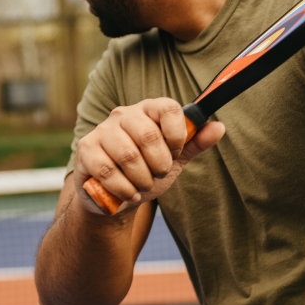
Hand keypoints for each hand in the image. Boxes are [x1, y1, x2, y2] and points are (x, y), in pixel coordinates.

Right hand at [73, 98, 224, 214]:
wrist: (115, 197)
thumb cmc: (146, 172)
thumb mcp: (174, 159)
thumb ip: (194, 143)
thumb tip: (219, 127)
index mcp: (148, 110)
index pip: (167, 107)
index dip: (176, 135)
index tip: (175, 152)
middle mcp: (123, 115)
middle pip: (148, 135)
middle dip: (159, 164)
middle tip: (158, 174)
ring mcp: (101, 131)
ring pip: (127, 156)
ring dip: (142, 180)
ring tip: (142, 186)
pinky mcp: (85, 150)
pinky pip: (107, 171)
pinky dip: (123, 189)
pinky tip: (128, 193)